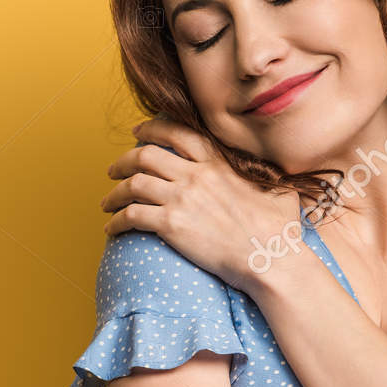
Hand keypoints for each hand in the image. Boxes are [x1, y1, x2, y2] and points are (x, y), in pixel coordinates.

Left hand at [100, 116, 301, 291]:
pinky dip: (116, 221)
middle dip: (123, 161)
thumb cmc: (279, 230)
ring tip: (107, 202)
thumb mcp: (278, 189)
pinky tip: (111, 229)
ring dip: (114, 192)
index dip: (152, 128)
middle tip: (113, 170)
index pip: (177, 133)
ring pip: (133, 184)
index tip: (139, 132)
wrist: (270, 258)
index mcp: (218, 163)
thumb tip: (274, 172)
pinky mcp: (171, 225)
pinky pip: (132, 216)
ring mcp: (182, 198)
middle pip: (145, 156)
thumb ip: (267, 175)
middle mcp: (196, 175)